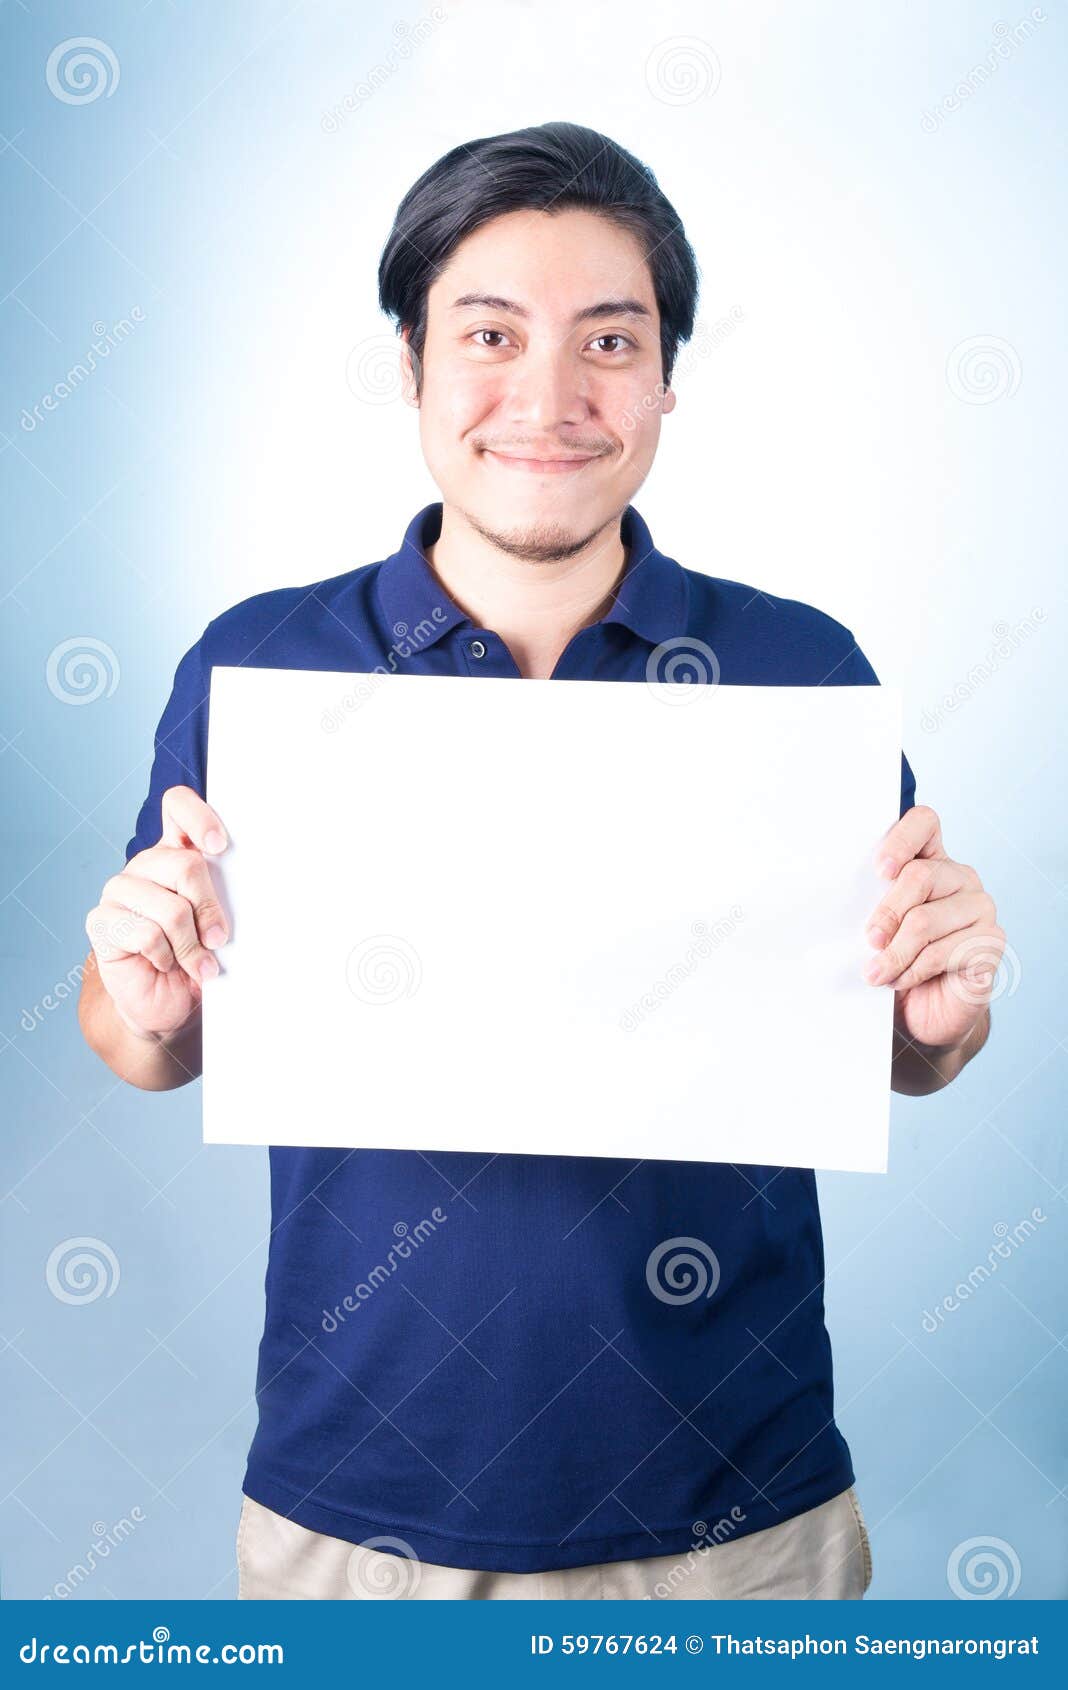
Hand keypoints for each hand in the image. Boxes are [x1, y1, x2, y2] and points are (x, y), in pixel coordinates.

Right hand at [84, 785, 228, 1041]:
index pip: (177, 806)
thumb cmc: (199, 959)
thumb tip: (259, 888)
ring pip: (170, 909)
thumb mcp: (222, 925)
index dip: (200, 818)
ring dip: (192, 945)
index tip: (220, 847)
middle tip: (219, 938)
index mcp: (175, 852)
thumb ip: (229, 897)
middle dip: (210, 909)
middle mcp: (146, 866)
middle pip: (185, 865)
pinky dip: (167, 957)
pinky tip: (166, 964)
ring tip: (197, 963)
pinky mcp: (101, 921)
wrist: (167, 1005)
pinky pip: (146, 935)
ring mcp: (119, 891)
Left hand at [863, 804, 1004, 1052]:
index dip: (900, 839)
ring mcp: (980, 907)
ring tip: (877, 973)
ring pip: (926, 920)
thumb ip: (866, 907)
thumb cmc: (895, 961)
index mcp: (930, 860)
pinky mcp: (990, 942)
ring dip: (894, 953)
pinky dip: (913, 970)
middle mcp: (960, 877)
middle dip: (885, 913)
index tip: (878, 870)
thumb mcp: (875, 929)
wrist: (924, 1013)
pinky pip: (943, 951)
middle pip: (920, 876)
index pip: (924, 823)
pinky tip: (901, 981)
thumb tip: (830, 902)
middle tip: (869, 941)